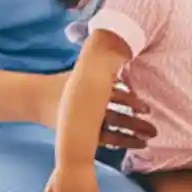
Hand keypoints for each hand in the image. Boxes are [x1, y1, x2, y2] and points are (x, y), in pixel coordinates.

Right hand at [36, 73, 156, 149]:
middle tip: (154, 130)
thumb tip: (123, 48)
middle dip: (137, 124)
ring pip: (112, 131)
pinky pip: (103, 140)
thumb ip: (102, 64)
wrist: (37, 99)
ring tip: (147, 140)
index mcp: (91, 91)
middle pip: (118, 118)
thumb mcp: (82, 70)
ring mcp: (86, 123)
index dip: (133, 104)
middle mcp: (90, 108)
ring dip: (131, 136)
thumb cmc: (64, 82)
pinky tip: (133, 144)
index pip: (117, 98)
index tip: (147, 109)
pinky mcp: (82, 133)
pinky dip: (119, 142)